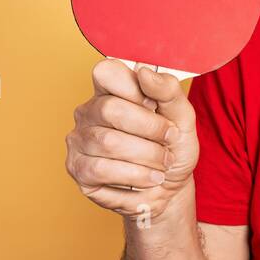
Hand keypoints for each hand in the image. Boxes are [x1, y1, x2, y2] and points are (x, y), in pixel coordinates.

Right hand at [65, 59, 198, 221]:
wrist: (170, 187)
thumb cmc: (172, 148)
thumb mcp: (182, 118)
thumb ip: (168, 92)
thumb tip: (144, 72)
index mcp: (112, 91)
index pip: (107, 72)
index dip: (135, 89)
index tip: (156, 106)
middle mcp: (89, 112)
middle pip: (110, 109)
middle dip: (151, 129)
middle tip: (169, 140)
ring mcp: (79, 140)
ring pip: (109, 142)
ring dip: (148, 156)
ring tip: (162, 163)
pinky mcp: (78, 169)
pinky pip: (101, 169)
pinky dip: (135, 176)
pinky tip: (149, 178)